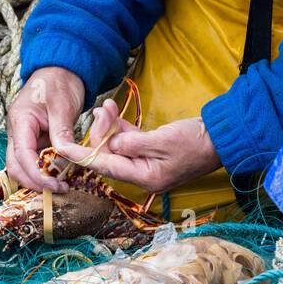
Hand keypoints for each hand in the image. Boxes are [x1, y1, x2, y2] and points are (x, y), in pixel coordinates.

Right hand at [5, 66, 83, 192]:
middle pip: (17, 166)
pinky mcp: (36, 140)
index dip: (35, 174)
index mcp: (20, 120)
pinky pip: (37, 160)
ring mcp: (26, 137)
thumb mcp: (62, 105)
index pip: (21, 155)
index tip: (53, 185)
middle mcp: (18, 131)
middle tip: (59, 189)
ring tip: (63, 185)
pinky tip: (62, 175)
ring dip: (41, 178)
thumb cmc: (60, 82)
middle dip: (35, 182)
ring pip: (25, 166)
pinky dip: (48, 170)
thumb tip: (65, 156)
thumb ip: (62, 131)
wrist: (63, 70)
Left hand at [57, 100, 219, 192]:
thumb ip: (132, 143)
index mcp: (145, 177)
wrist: (221, 138)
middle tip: (100, 110)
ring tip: (106, 106)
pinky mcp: (153, 152)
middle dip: (100, 133)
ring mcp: (148, 163)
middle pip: (110, 156)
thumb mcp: (162, 140)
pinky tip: (114, 113)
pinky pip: (129, 142)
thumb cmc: (195, 141)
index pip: (105, 167)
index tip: (62, 147)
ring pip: (118, 147)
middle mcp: (143, 174)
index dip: (82, 155)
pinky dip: (121, 128)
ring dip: (110, 127)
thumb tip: (111, 144)